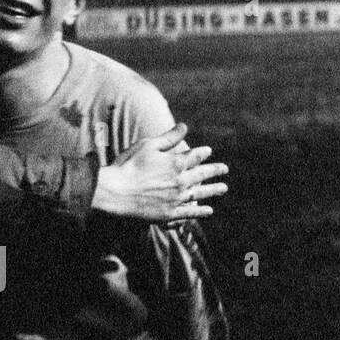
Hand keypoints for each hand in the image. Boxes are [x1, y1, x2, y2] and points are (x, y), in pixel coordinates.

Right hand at [93, 123, 228, 221]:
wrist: (114, 193)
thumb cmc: (128, 166)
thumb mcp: (148, 145)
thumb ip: (169, 137)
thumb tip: (184, 125)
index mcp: (176, 163)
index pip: (196, 155)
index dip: (204, 152)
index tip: (209, 151)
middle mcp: (181, 181)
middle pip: (203, 174)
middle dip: (215, 170)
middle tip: (225, 169)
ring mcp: (176, 198)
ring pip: (201, 193)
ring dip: (214, 190)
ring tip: (224, 188)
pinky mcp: (169, 213)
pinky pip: (190, 212)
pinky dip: (201, 211)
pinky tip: (209, 210)